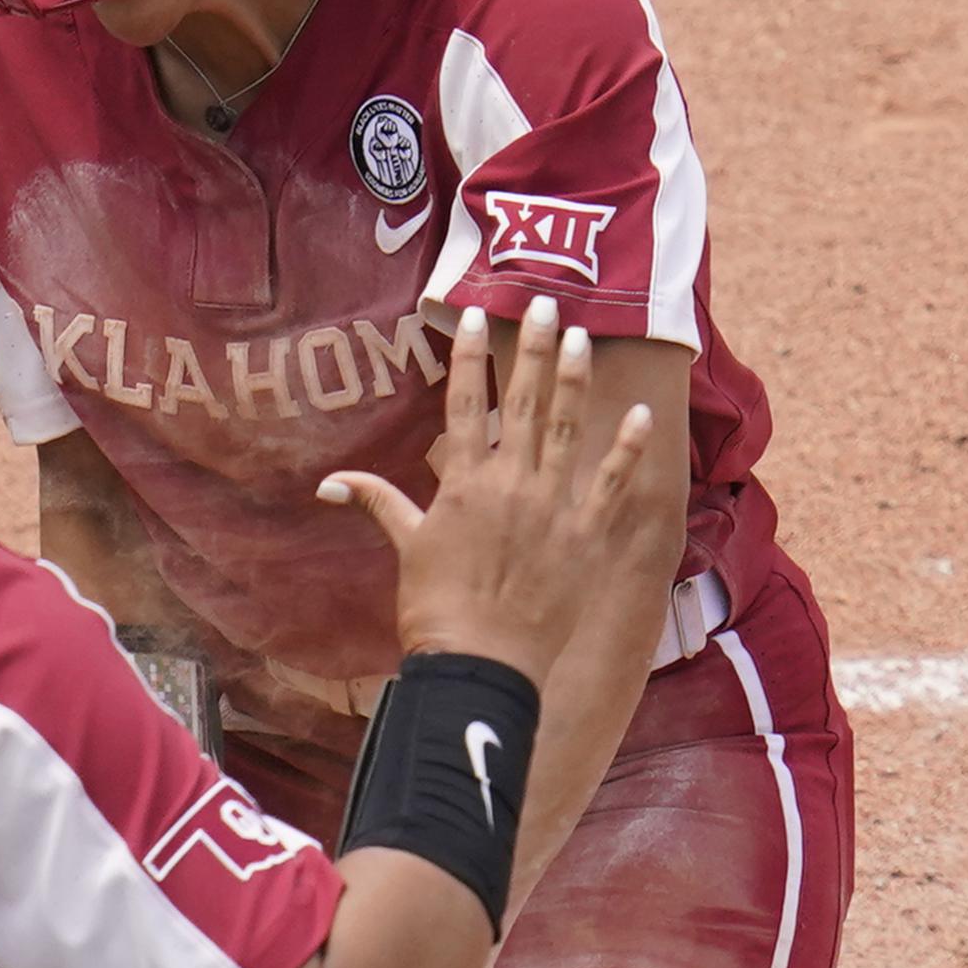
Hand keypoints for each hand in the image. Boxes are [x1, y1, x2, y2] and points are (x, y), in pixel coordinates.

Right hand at [318, 297, 658, 684]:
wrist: (481, 664)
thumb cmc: (436, 609)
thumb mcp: (406, 548)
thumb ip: (377, 503)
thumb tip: (330, 481)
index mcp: (462, 482)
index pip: (468, 403)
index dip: (472, 357)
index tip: (478, 317)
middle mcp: (509, 483)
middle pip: (524, 401)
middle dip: (532, 348)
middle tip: (544, 303)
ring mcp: (552, 506)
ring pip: (567, 428)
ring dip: (574, 379)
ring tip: (580, 337)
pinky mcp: (585, 536)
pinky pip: (611, 483)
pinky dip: (626, 448)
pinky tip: (637, 412)